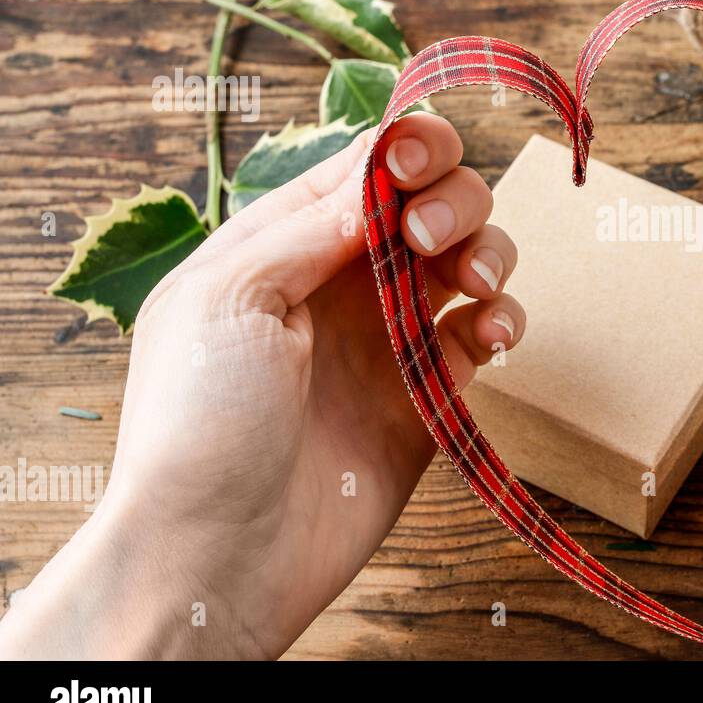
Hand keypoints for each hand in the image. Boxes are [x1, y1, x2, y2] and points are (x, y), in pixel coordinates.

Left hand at [0, 113, 523, 658]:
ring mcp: (390, 337)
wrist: (222, 551)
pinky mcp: (430, 392)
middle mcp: (341, 282)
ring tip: (476, 286)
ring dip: (489, 252)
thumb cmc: (198, 420)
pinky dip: (503, 321)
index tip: (417, 166)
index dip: (405, 151)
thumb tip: (381, 186)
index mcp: (281, 246)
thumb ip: (308, 228)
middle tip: (428, 241)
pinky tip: (490, 337)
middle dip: (450, 200)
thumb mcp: (224, 296)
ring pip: (469, 259)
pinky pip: (484, 334)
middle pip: (429, 203)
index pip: (362, 168)